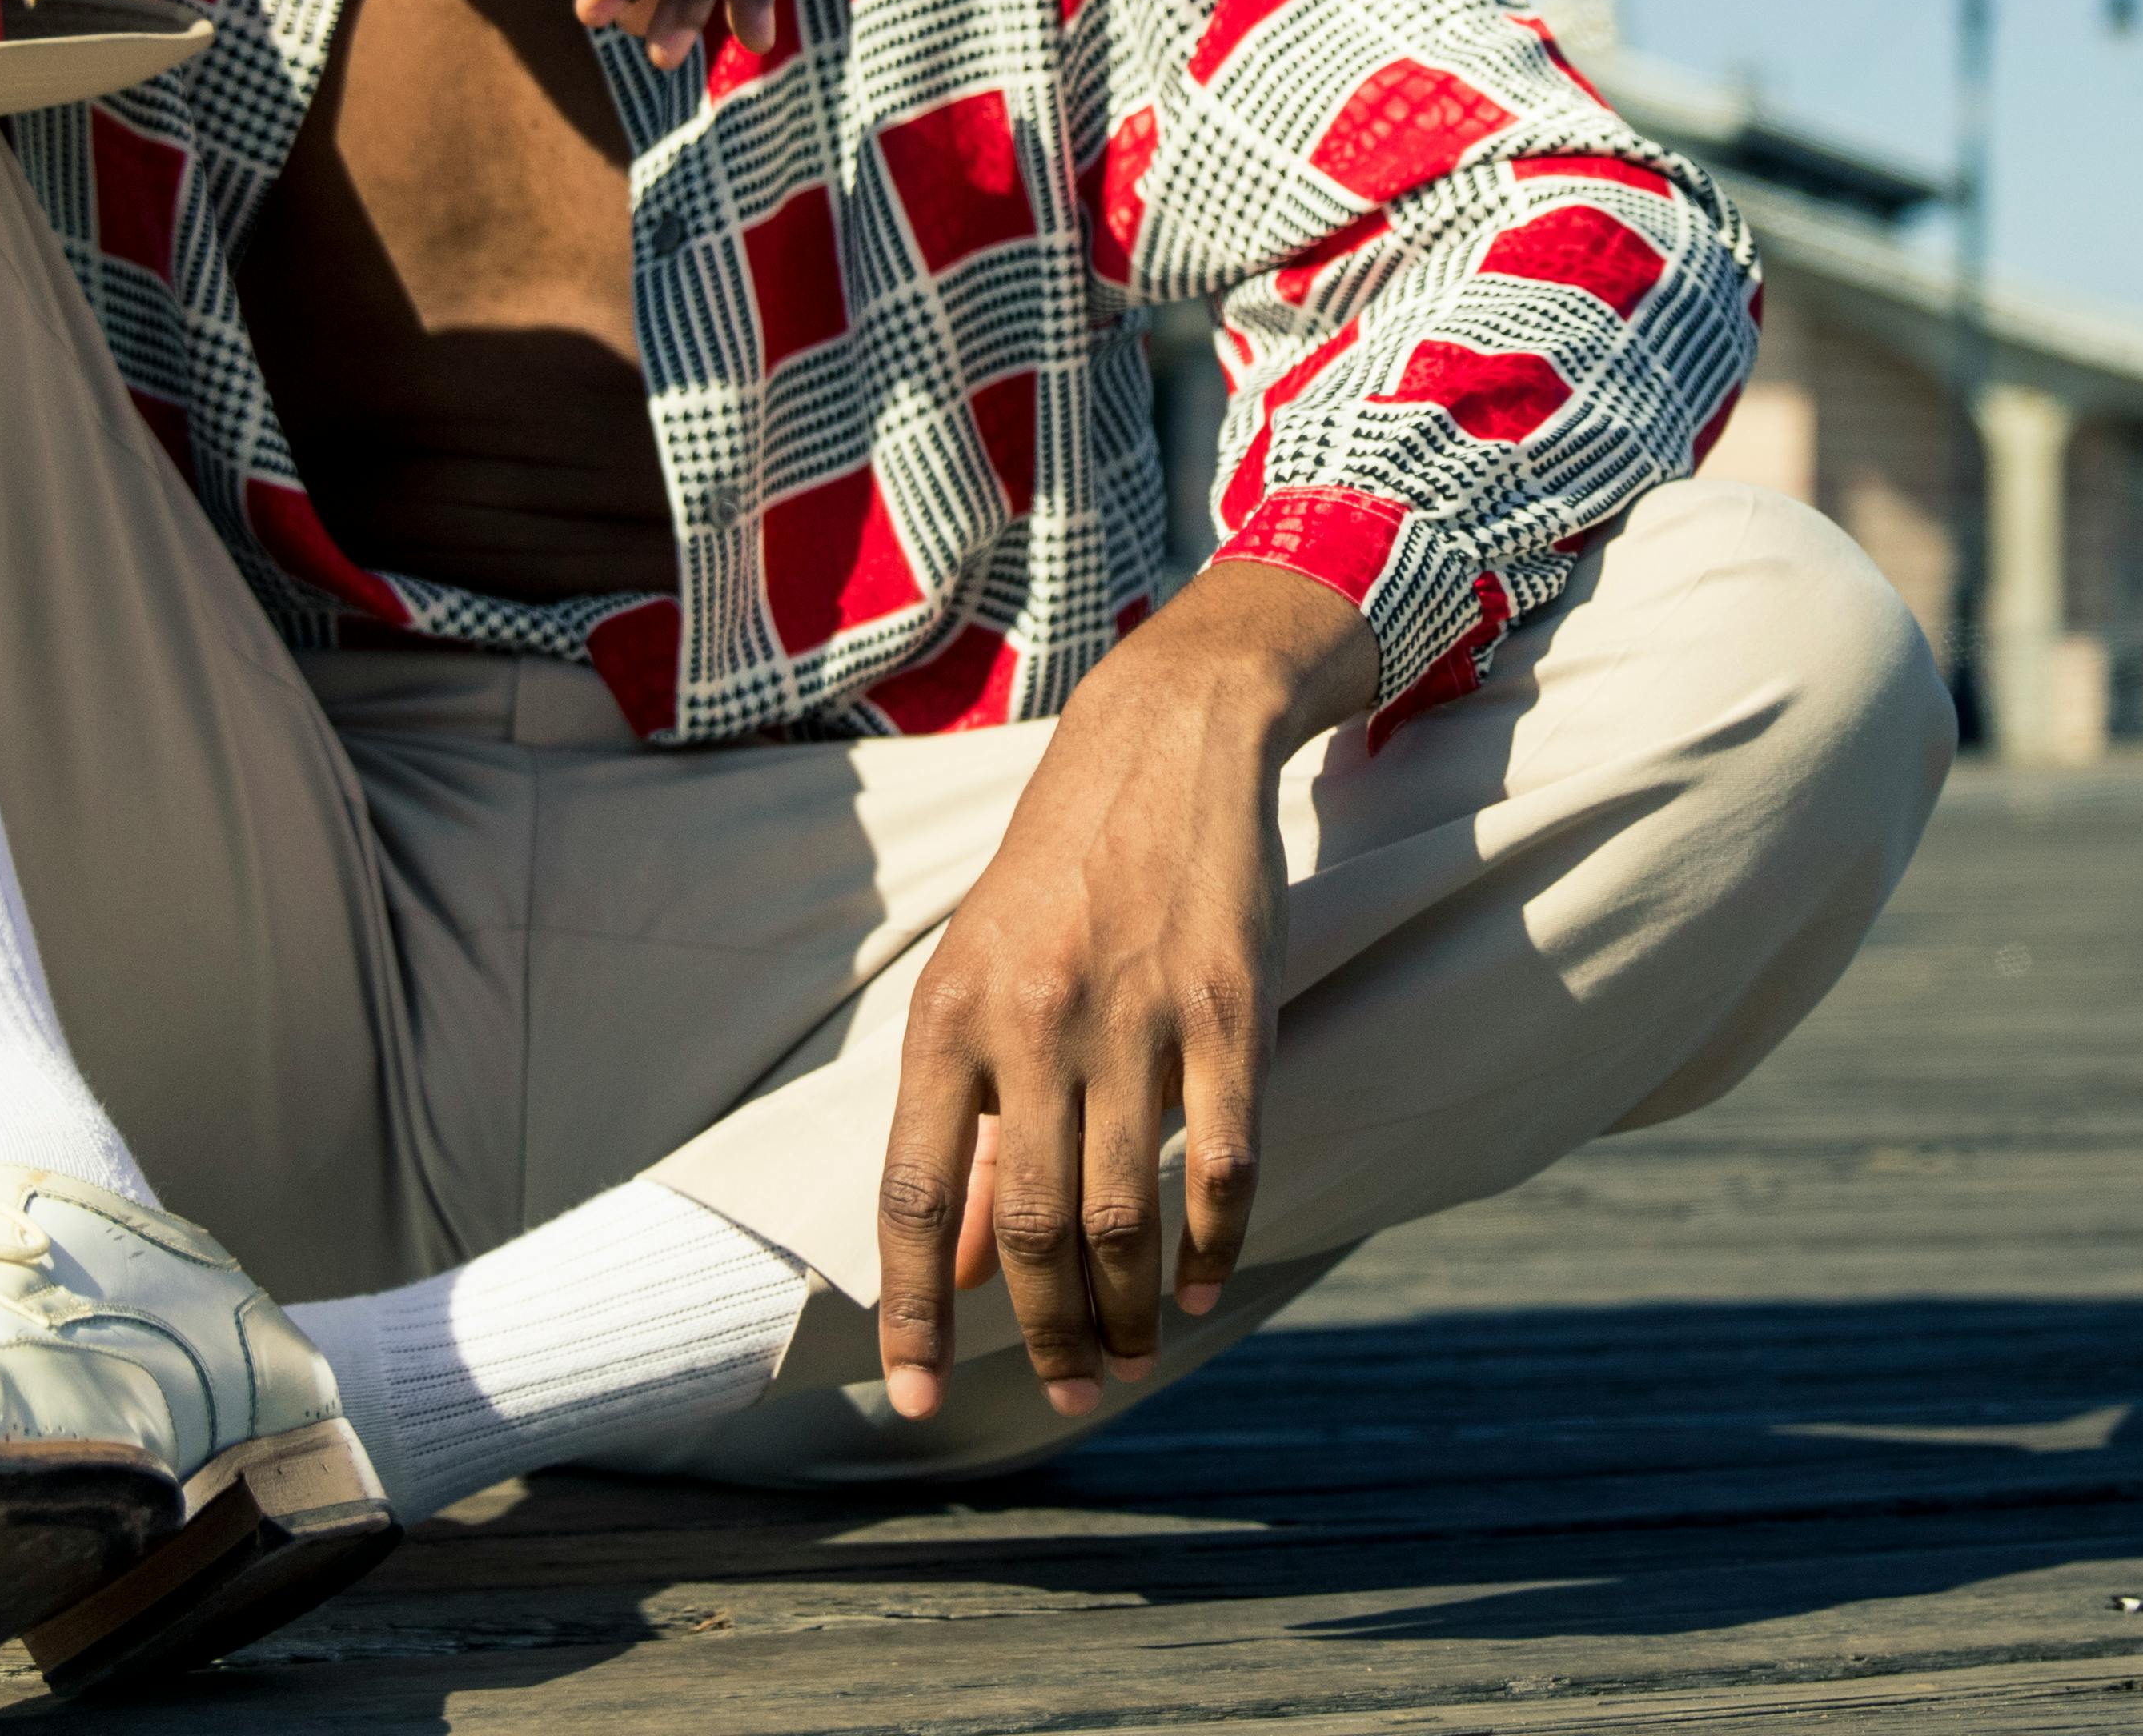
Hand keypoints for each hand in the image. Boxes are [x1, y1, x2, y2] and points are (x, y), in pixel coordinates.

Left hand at [874, 562, 1374, 1418]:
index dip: (912, 1311)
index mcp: (948, 1017)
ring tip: (1126, 1359)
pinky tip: (1198, 1288)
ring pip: (1123, 1215)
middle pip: (1031, 1229)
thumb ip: (969, 1132)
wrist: (1163, 744)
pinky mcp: (1230, 1010)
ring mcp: (1135, 1016)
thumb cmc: (1056, 883)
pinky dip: (1211, 1247)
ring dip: (1122, 1313)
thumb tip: (952, 1273)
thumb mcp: (979, 988)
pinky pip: (1223, 1164)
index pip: (915, 1196)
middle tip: (1070, 1393)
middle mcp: (1032, 1021)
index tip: (914, 1398)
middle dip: (1044, 1336)